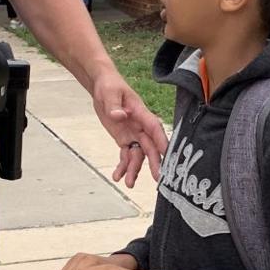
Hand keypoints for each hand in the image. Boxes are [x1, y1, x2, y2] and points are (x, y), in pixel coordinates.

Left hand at [90, 67, 167, 185]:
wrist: (102, 87)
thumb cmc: (109, 86)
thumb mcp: (109, 94)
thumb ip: (114, 106)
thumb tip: (118, 116)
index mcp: (141, 113)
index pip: (154, 128)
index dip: (161, 141)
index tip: (167, 154)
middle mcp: (140, 126)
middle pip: (149, 146)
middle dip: (154, 162)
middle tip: (157, 178)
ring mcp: (133, 134)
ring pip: (138, 155)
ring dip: (135, 169)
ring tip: (129, 183)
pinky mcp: (124, 139)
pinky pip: (126, 155)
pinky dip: (123, 166)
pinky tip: (117, 177)